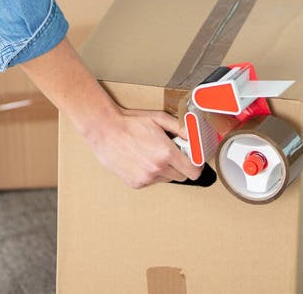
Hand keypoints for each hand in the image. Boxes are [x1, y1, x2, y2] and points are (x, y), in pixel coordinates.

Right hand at [83, 106, 201, 188]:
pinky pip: (152, 181)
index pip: (194, 171)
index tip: (194, 159)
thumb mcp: (159, 118)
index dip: (196, 165)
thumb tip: (196, 137)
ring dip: (166, 169)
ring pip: (167, 179)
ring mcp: (146, 178)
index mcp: (166, 153)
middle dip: (181, 166)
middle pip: (182, 177)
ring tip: (153, 153)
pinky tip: (142, 159)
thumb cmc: (130, 122)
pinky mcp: (136, 184)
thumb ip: (181, 129)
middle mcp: (158, 169)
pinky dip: (151, 173)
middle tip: (172, 152)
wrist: (105, 130)